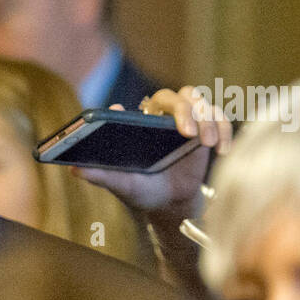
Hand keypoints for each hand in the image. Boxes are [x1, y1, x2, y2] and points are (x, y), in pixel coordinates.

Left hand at [72, 86, 232, 220]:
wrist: (169, 203)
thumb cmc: (141, 190)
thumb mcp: (121, 185)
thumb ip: (101, 176)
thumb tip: (75, 170)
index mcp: (140, 123)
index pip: (145, 102)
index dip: (152, 105)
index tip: (157, 120)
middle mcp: (163, 117)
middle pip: (176, 95)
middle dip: (184, 110)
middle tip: (187, 133)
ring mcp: (187, 122)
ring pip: (200, 101)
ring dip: (208, 118)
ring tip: (207, 144)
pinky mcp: (208, 131)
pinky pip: (220, 119)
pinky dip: (225, 130)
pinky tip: (223, 150)